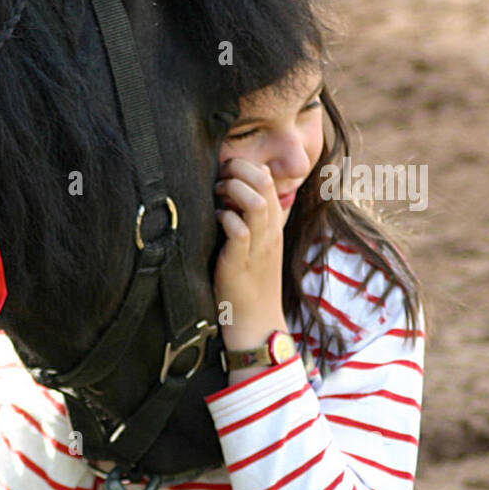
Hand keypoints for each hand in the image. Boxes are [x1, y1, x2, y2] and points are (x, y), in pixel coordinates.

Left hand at [213, 157, 288, 351]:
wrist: (256, 322)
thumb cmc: (248, 283)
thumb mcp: (253, 246)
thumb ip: (246, 222)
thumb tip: (225, 198)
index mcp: (273, 225)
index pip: (269, 179)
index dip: (247, 166)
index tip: (225, 171)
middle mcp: (269, 232)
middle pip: (265, 182)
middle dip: (239, 169)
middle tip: (219, 176)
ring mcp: (258, 247)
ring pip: (256, 203)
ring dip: (233, 190)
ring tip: (217, 194)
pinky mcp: (241, 263)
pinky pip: (239, 231)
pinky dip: (225, 219)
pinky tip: (215, 219)